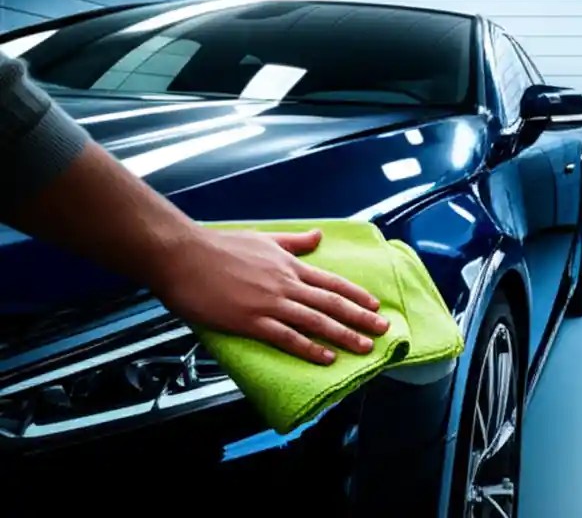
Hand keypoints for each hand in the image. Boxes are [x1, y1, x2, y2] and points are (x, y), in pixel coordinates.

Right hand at [148, 228, 389, 364]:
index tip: (375, 305)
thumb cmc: (219, 246)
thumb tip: (319, 236)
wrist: (183, 256)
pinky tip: (326, 358)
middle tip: (384, 330)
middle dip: (361, 318)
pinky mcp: (251, 321)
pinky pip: (287, 337)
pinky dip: (310, 349)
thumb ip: (294, 242)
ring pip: (316, 322)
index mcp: (289, 265)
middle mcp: (286, 284)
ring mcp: (270, 303)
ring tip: (366, 347)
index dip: (357, 295)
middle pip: (332, 304)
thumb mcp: (264, 238)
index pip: (332, 282)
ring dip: (344, 335)